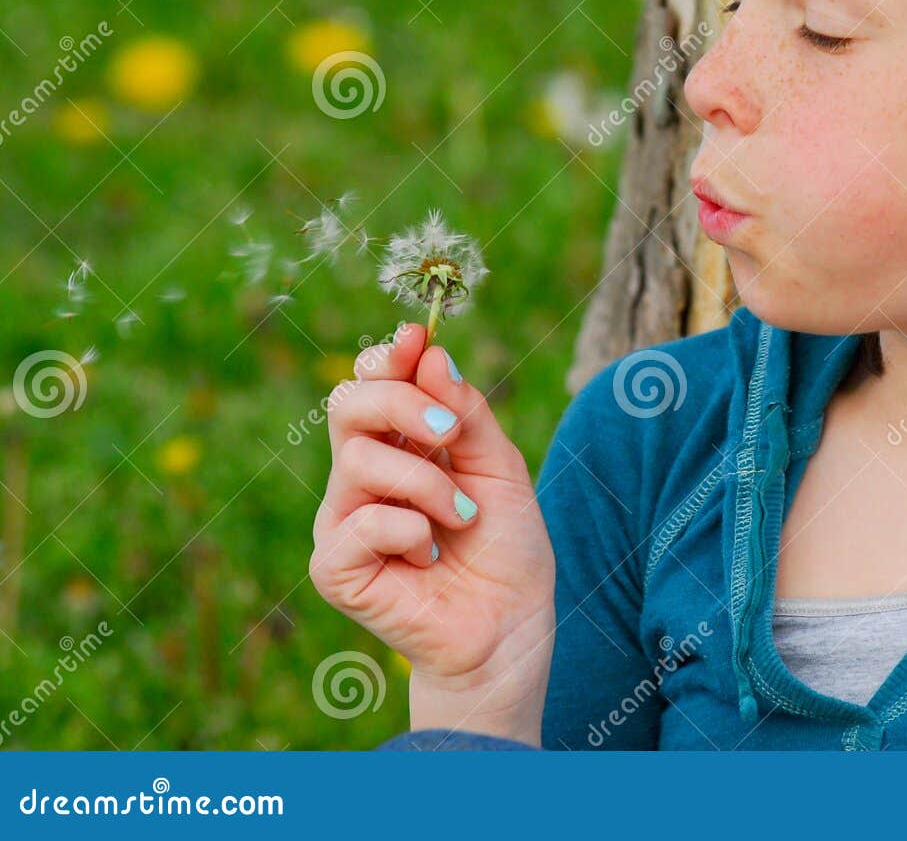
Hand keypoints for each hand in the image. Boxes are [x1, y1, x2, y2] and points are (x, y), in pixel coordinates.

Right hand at [310, 324, 554, 744]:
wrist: (510, 627)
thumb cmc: (506, 549)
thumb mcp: (500, 467)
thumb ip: (465, 413)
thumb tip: (430, 353)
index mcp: (399, 444)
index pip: (370, 380)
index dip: (388, 355)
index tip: (416, 339)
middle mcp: (362, 476)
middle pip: (349, 403)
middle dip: (404, 405)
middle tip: (450, 435)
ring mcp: (342, 520)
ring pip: (361, 460)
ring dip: (428, 485)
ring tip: (461, 519)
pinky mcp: (335, 567)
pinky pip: (363, 522)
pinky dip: (412, 532)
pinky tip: (429, 559)